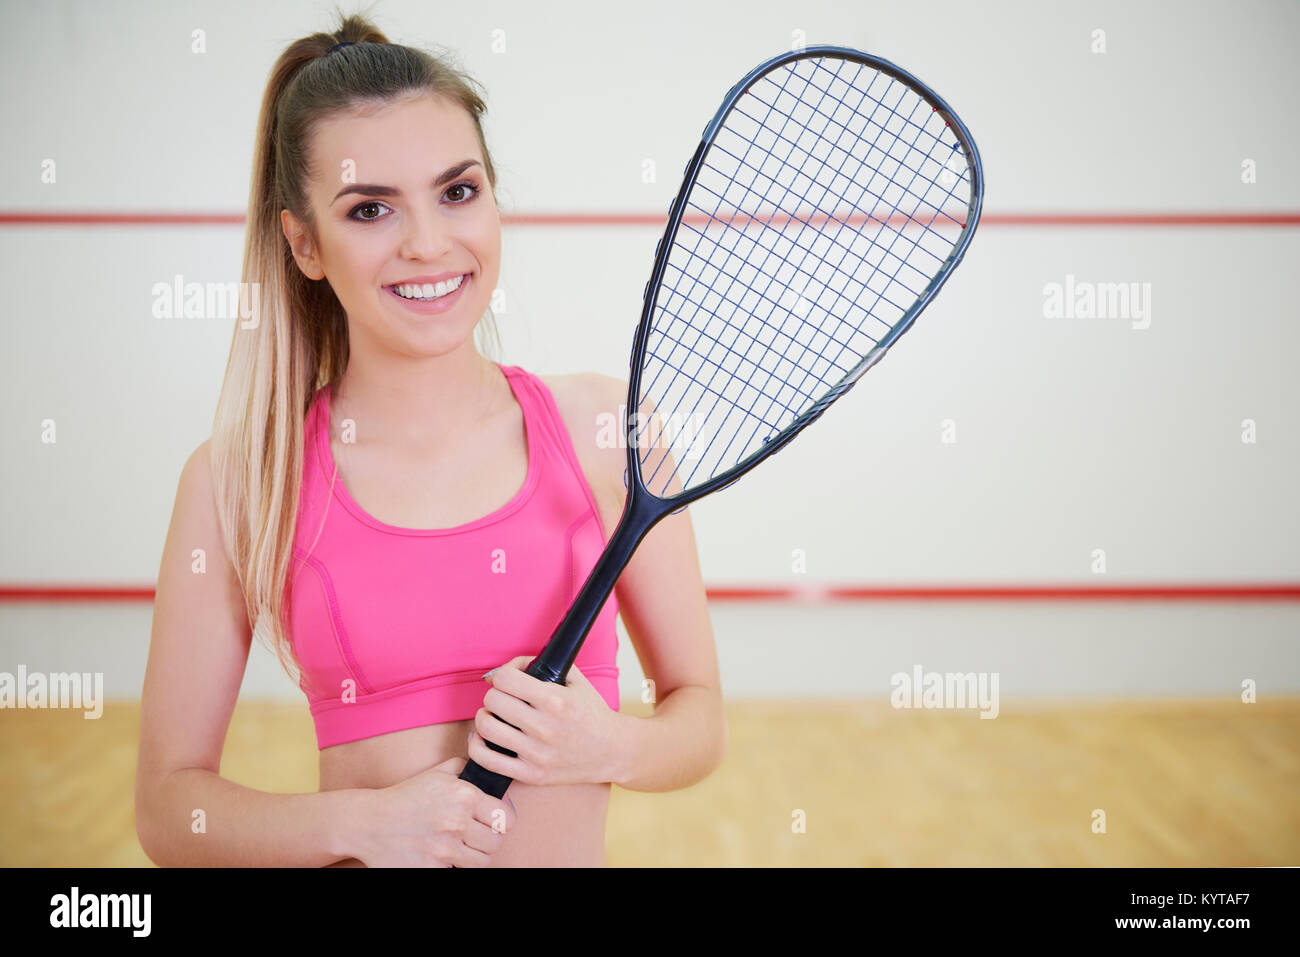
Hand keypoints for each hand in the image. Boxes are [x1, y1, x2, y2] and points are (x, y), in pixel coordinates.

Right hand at [350, 756, 515, 866]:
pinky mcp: (432, 869)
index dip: (502, 820)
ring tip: (460, 847)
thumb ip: (466, 769)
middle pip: (496, 843)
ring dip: (473, 855)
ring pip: (482, 862)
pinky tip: (441, 856)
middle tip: (474, 835)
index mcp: (464, 796)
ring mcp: (445, 850)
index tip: (493, 821)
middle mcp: (457, 822)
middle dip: (487, 839)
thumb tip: (490, 772)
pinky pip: (458, 871)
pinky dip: (452, 866)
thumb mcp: (436, 774)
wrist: (369, 823)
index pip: (507, 818)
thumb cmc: (405, 798)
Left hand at [468, 656, 620, 786]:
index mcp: (555, 700)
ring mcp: (537, 754)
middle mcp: (545, 727)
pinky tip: (485, 738)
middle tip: (503, 697)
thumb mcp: (576, 681)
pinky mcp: (532, 774)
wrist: (612, 751)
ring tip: (494, 716)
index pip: (505, 679)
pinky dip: (477, 746)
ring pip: (486, 728)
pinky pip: (488, 760)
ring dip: (485, 717)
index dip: (503, 674)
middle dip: (495, 694)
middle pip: (493, 701)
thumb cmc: (592, 713)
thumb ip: (546, 665)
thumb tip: (512, 665)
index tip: (508, 679)